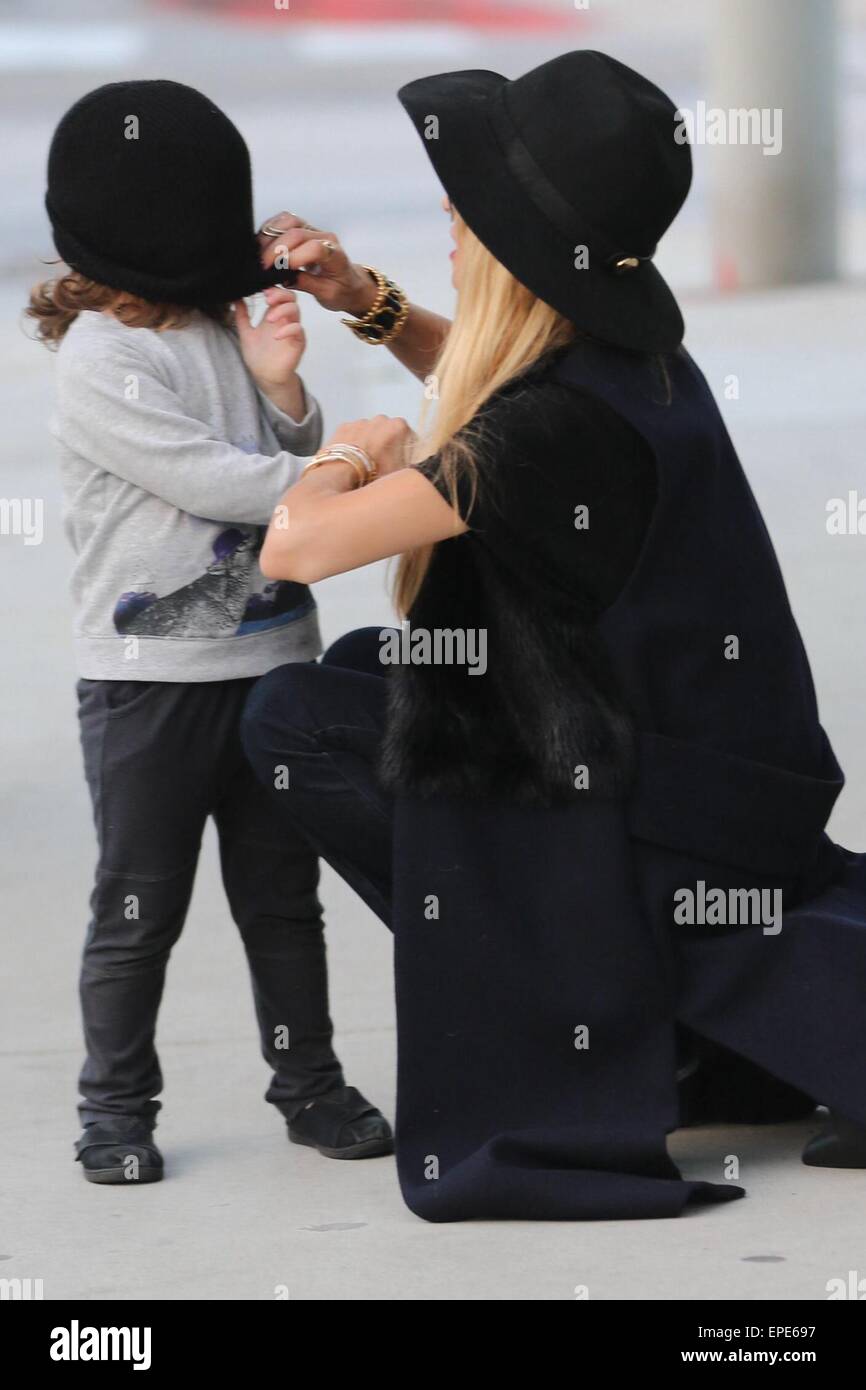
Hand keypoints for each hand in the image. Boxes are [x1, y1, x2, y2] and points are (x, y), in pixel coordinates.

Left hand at [235, 288, 306, 419]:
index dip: (273, 290)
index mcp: (273, 315)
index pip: (279, 295)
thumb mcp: (245, 333)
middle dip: (280, 295)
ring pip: (295, 311)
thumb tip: (236, 298)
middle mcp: (284, 320)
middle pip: (290, 298)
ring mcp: (292, 331)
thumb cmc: (258, 356)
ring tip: (268, 319)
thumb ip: (242, 316)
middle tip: (268, 298)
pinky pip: (298, 330)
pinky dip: (288, 330)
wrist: (265, 377)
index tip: (262, 290)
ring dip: (282, 310)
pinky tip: (276, 335)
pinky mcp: (298, 343)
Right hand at [258, 213, 376, 316]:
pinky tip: (263, 244)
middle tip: (262, 266)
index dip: (293, 257)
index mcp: (336, 256)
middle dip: (275, 249)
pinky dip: (270, 230)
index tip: (276, 271)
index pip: (314, 248)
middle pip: (297, 232)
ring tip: (260, 254)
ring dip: (270, 236)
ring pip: (288, 221)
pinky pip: (284, 221)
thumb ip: (306, 284)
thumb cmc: (341, 290)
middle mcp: (325, 238)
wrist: (350, 283)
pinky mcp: (304, 229)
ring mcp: (314, 230)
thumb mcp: (327, 295)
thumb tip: (284, 278)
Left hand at [324, 417, 415, 477]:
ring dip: (369, 445)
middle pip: (388, 433)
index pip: (408, 437)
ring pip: (369, 433)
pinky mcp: (344, 427)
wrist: (342, 473)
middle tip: (382, 465)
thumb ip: (409, 467)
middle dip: (386, 446)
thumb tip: (410, 471)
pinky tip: (352, 460)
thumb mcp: (401, 474)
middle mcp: (380, 420)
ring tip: (365, 464)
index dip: (405, 453)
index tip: (400, 463)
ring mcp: (361, 422)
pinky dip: (352, 445)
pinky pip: (352, 435)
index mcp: (398, 427)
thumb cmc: (371, 474)